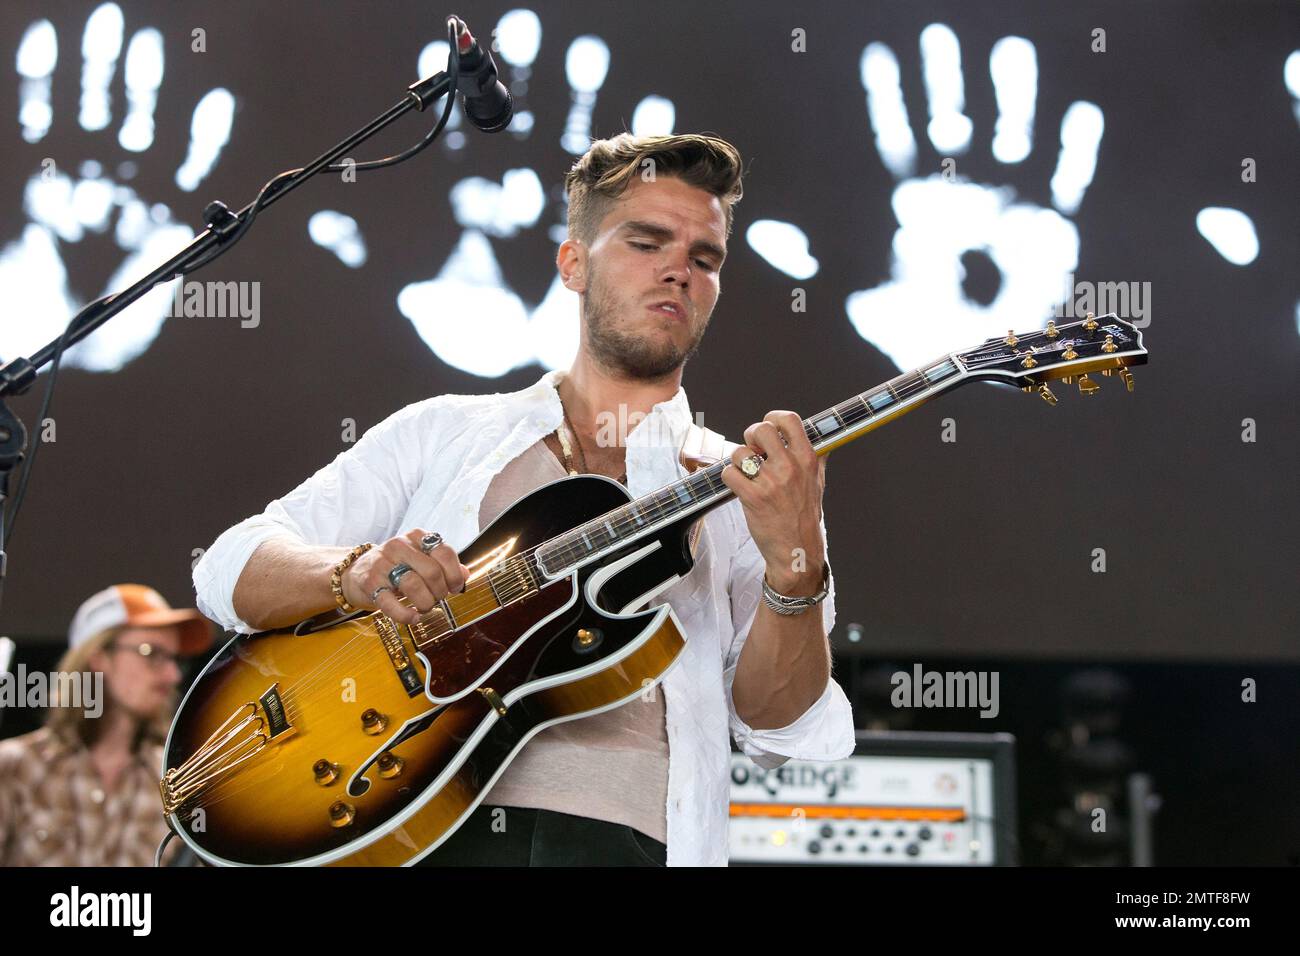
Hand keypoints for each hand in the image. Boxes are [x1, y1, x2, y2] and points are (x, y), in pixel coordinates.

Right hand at [341, 529, 469, 624]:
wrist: (355, 572)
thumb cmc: (395, 566)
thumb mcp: (420, 559)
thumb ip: (443, 565)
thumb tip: (465, 575)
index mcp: (416, 537)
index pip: (444, 552)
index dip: (454, 574)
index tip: (454, 587)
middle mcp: (399, 546)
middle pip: (432, 571)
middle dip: (440, 591)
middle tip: (437, 599)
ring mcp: (382, 564)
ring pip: (414, 585)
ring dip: (426, 602)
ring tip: (425, 606)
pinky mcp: (370, 584)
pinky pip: (392, 604)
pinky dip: (406, 615)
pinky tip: (414, 617)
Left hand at [719, 411, 826, 595]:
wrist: (797, 551)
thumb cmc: (806, 516)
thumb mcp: (818, 483)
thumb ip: (817, 458)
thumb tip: (821, 439)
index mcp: (807, 459)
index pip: (788, 421)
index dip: (773, 418)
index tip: (768, 425)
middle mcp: (789, 467)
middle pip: (760, 429)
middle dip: (750, 437)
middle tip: (753, 450)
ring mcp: (770, 482)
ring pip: (740, 453)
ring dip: (738, 462)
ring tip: (747, 474)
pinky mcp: (753, 498)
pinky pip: (729, 473)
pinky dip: (730, 479)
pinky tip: (740, 487)